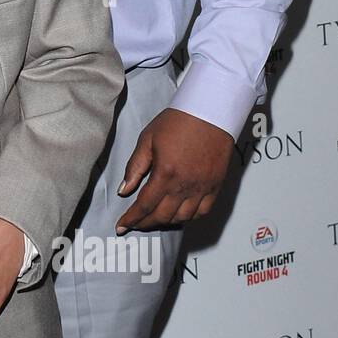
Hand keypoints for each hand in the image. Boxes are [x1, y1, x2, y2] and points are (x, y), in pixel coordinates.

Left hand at [116, 106, 233, 231]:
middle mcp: (185, 185)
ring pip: (182, 218)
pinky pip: (202, 211)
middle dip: (145, 223)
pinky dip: (189, 217)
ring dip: (166, 221)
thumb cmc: (177, 121)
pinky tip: (179, 214)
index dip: (132, 219)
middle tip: (135, 223)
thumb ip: (135, 168)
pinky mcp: (216, 185)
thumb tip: (123, 191)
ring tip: (154, 218)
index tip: (121, 226)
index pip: (145, 205)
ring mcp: (202, 187)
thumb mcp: (147, 140)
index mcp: (166, 173)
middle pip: (162, 216)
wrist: (210, 111)